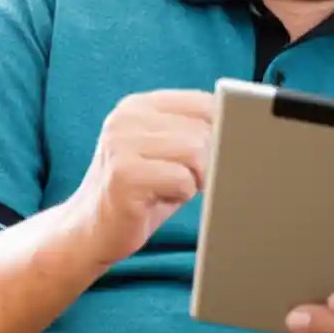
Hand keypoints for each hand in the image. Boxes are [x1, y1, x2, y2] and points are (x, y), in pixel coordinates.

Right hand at [66, 90, 213, 266]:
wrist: (89, 230)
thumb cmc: (140, 191)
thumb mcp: (166, 151)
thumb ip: (194, 130)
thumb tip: (243, 124)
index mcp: (140, 105)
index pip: (205, 102)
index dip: (221, 130)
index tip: (216, 151)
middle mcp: (127, 118)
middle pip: (204, 130)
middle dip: (206, 161)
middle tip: (181, 179)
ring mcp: (122, 144)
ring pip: (197, 153)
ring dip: (194, 178)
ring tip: (168, 187)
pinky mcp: (125, 174)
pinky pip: (183, 180)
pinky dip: (181, 195)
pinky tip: (156, 199)